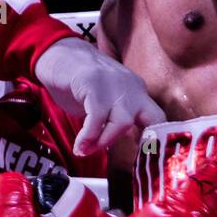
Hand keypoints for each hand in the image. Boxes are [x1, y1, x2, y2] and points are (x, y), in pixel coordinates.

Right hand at [33, 38, 164, 156]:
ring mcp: (113, 83)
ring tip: (86, 150)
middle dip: (140, 144)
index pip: (159, 118)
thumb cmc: (77, 82)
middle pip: (153, 119)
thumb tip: (117, 145)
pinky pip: (96, 117)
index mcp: (137, 92)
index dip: (155, 141)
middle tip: (124, 163)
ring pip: (122, 121)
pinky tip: (79, 144)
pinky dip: (88, 136)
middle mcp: (132, 87)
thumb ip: (113, 119)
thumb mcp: (102, 101)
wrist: (57, 53)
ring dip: (104, 141)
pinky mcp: (93, 82)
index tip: (142, 162)